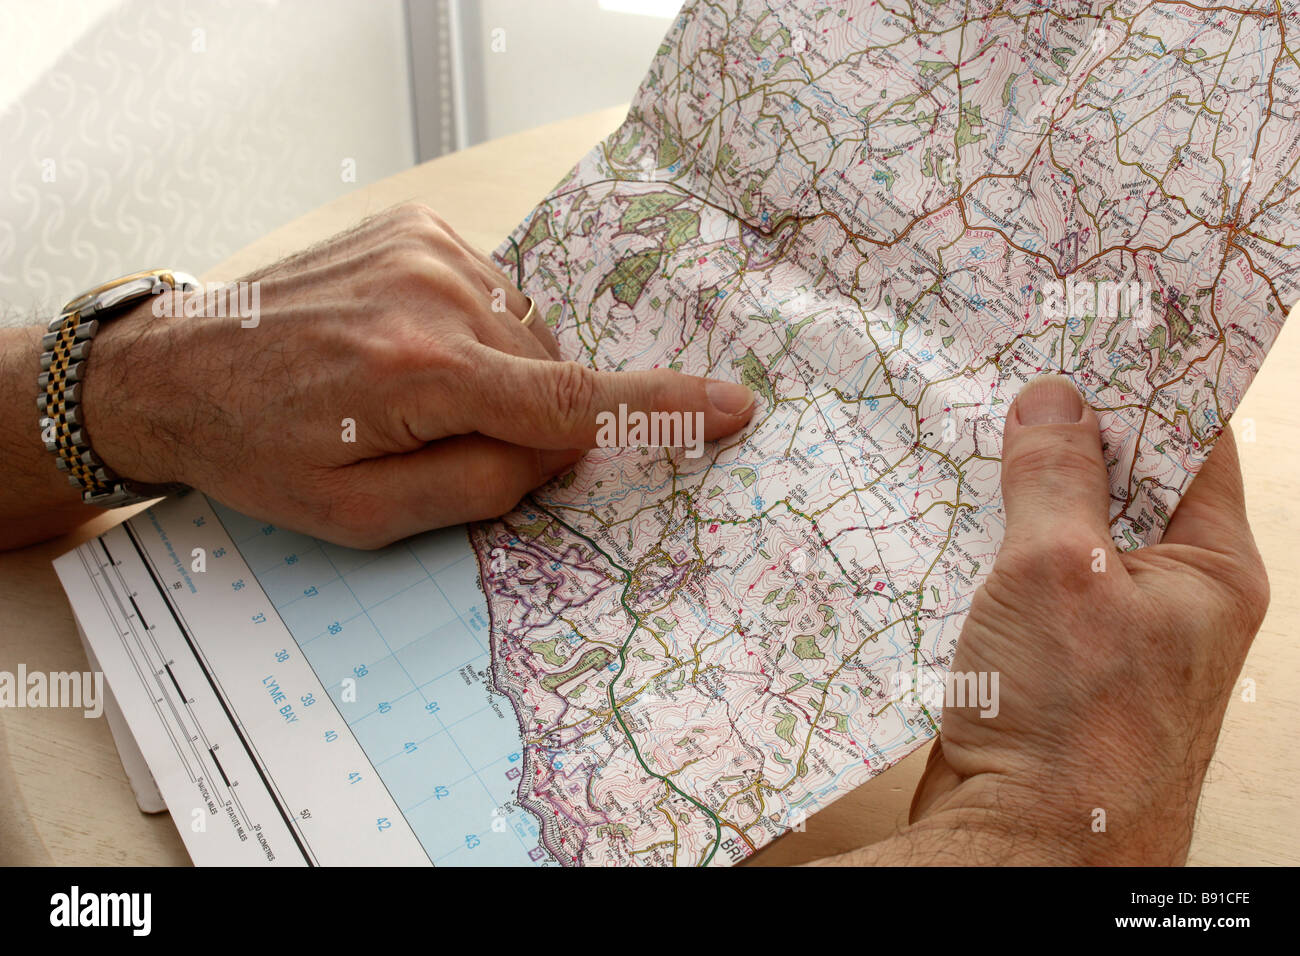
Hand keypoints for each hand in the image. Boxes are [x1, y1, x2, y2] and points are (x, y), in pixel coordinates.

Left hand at [80, 203, 755, 547]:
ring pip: (527, 334)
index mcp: (420, 372)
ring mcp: (428, 246)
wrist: (178, 368)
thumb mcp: (363, 515)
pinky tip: (406, 347)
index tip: (733, 407)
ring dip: (496, 374)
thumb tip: (561, 449)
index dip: (660, 411)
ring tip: (404, 390)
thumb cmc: (260, 450)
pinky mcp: (418, 225)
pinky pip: (496, 295)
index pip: (571, 401)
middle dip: (521, 422)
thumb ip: (482, 488)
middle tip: (430, 441)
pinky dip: (475, 332)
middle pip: (548, 376)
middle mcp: (434, 293)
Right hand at [822, 375, 1267, 864]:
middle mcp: (1167, 596)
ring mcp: (1105, 628)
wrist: (1022, 847)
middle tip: (1011, 367)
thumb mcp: (1061, 571)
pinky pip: (1024, 573)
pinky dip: (992, 537)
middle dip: (1066, 428)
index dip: (1143, 379)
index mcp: (1208, 570)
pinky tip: (949, 506)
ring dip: (1019, 486)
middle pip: (1122, 480)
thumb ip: (1057, 474)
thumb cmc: (1070, 725)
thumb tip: (1053, 399)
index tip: (1092, 326)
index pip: (1191, 441)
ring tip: (971, 425)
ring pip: (1064, 526)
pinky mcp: (1048, 655)